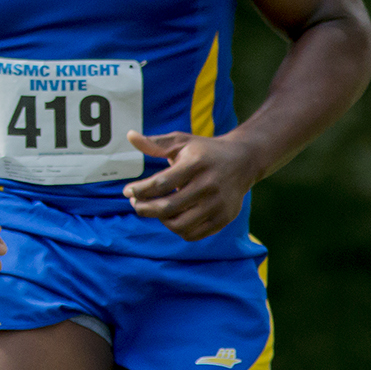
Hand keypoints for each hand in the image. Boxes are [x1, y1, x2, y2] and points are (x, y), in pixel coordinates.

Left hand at [123, 129, 263, 240]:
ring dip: (160, 220)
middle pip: (168, 207)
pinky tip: (171, 217)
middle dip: (144, 208)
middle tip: (135, 204)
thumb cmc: (204, 151)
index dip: (140, 190)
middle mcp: (209, 186)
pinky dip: (177, 229)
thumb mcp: (181, 142)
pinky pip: (193, 234)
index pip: (162, 183)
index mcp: (196, 164)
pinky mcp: (224, 219)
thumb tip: (129, 136)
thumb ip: (155, 143)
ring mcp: (218, 205)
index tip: (127, 191)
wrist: (243, 161)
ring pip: (180, 225)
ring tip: (153, 209)